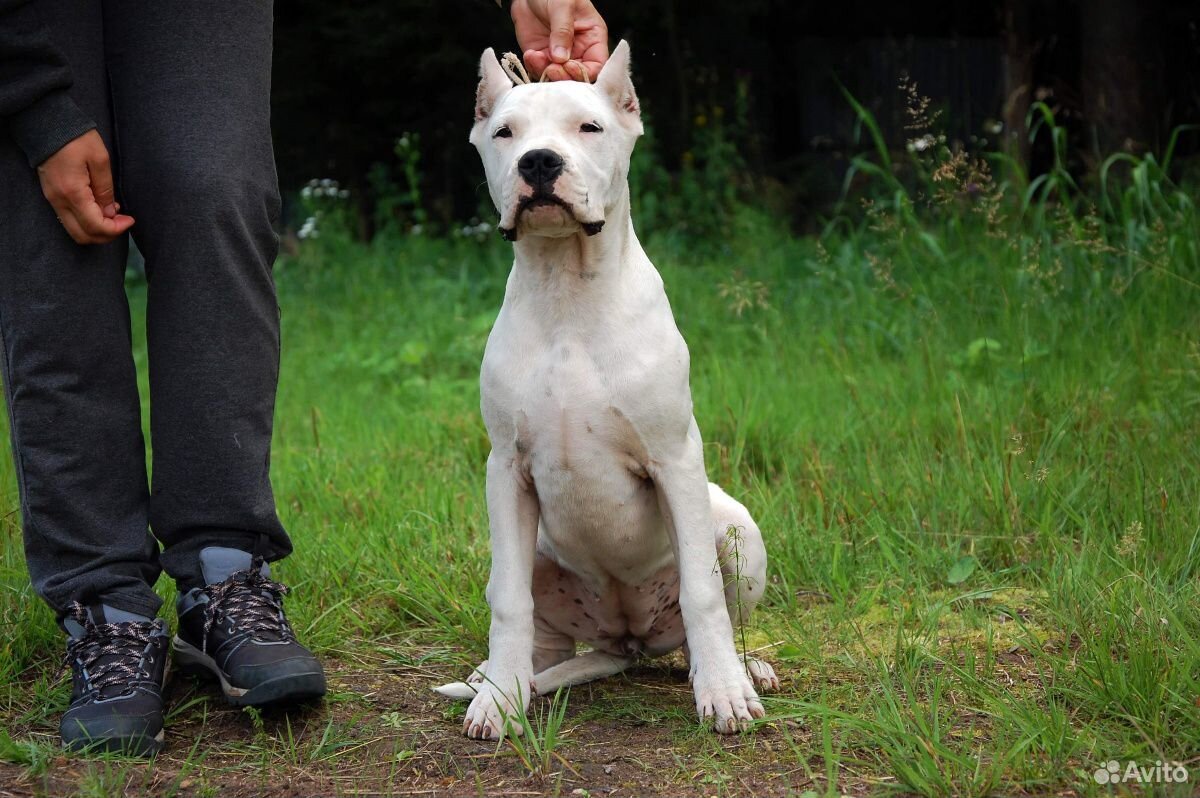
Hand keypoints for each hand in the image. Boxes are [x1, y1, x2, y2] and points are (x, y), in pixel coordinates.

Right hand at [37, 129, 133, 244]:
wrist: (47, 124)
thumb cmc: (76, 138)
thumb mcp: (100, 160)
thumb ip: (105, 189)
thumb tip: (109, 213)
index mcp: (73, 192)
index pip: (95, 226)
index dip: (116, 229)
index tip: (130, 220)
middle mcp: (59, 201)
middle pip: (82, 236)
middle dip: (106, 235)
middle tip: (122, 222)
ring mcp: (52, 199)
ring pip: (74, 231)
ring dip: (96, 230)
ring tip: (112, 215)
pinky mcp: (51, 196)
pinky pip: (68, 220)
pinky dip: (85, 222)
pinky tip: (99, 208)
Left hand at [511, 0, 607, 81]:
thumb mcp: (562, 5)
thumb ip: (563, 30)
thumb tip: (561, 57)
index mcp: (593, 38)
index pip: (597, 65)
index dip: (585, 72)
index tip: (569, 66)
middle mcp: (579, 51)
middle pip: (577, 77)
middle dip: (563, 76)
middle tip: (550, 68)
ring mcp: (560, 56)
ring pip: (557, 77)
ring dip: (545, 72)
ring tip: (535, 57)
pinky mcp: (542, 57)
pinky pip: (539, 71)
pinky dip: (533, 67)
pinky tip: (530, 54)